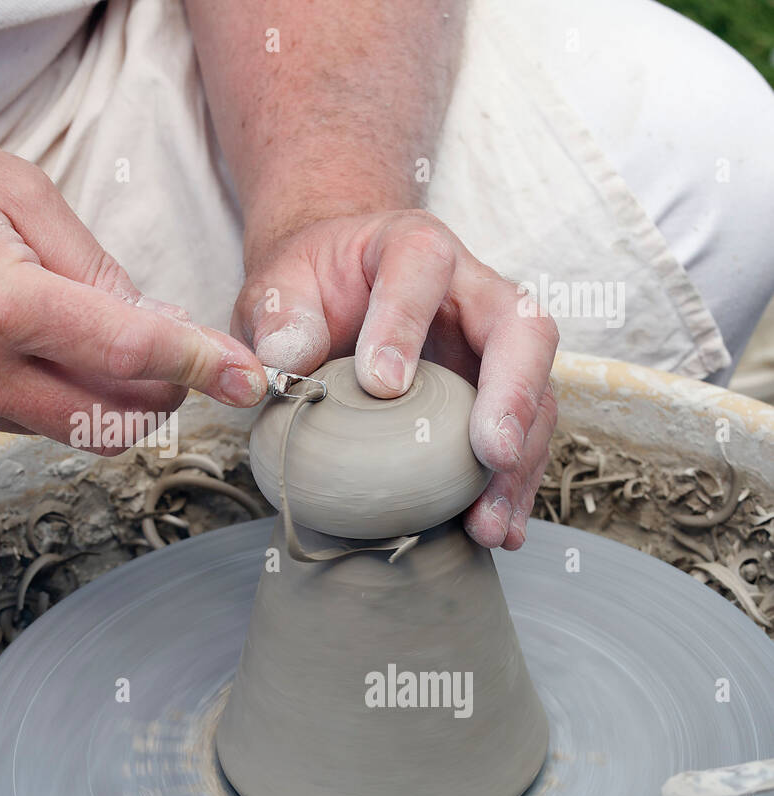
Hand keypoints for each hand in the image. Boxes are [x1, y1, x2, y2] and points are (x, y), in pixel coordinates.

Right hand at [0, 119, 266, 451]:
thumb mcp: (18, 190)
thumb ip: (94, 267)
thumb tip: (152, 327)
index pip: (129, 352)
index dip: (200, 366)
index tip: (249, 380)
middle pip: (106, 423)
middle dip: (163, 399)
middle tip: (188, 362)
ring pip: (67, 429)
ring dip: (111, 399)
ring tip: (116, 341)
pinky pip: (22, 419)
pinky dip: (60, 394)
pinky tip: (53, 346)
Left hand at [235, 210, 557, 548]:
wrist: (330, 290)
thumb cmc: (308, 286)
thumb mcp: (276, 287)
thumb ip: (277, 315)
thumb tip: (286, 362)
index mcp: (412, 248)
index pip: (423, 266)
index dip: (407, 321)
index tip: (381, 384)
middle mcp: (472, 291)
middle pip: (522, 329)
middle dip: (514, 393)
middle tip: (488, 454)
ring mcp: (493, 347)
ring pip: (536, 395)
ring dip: (517, 464)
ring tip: (489, 522)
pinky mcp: (495, 395)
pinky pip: (519, 439)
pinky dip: (509, 487)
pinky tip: (495, 530)